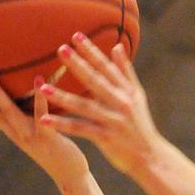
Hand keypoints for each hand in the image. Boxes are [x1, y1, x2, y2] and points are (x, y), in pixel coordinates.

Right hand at [0, 66, 88, 190]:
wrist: (71, 176)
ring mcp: (31, 137)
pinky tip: (39, 79)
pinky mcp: (48, 138)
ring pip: (9, 112)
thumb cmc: (58, 148)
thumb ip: (30, 113)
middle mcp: (18, 134)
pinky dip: (39, 97)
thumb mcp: (38, 130)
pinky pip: (41, 116)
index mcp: (13, 131)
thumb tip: (30, 84)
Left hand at [38, 37, 161, 175]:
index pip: (106, 67)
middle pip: (95, 82)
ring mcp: (112, 121)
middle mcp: (120, 103)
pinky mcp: (106, 138)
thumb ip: (125, 72)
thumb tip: (117, 47)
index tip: (76, 36)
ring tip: (44, 87)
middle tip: (61, 49)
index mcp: (126, 91)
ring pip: (84, 106)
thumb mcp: (137, 97)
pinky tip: (44, 120)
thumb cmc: (141, 127)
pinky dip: (62, 125)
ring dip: (63, 97)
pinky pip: (80, 130)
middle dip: (78, 65)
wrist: (151, 158)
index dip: (91, 51)